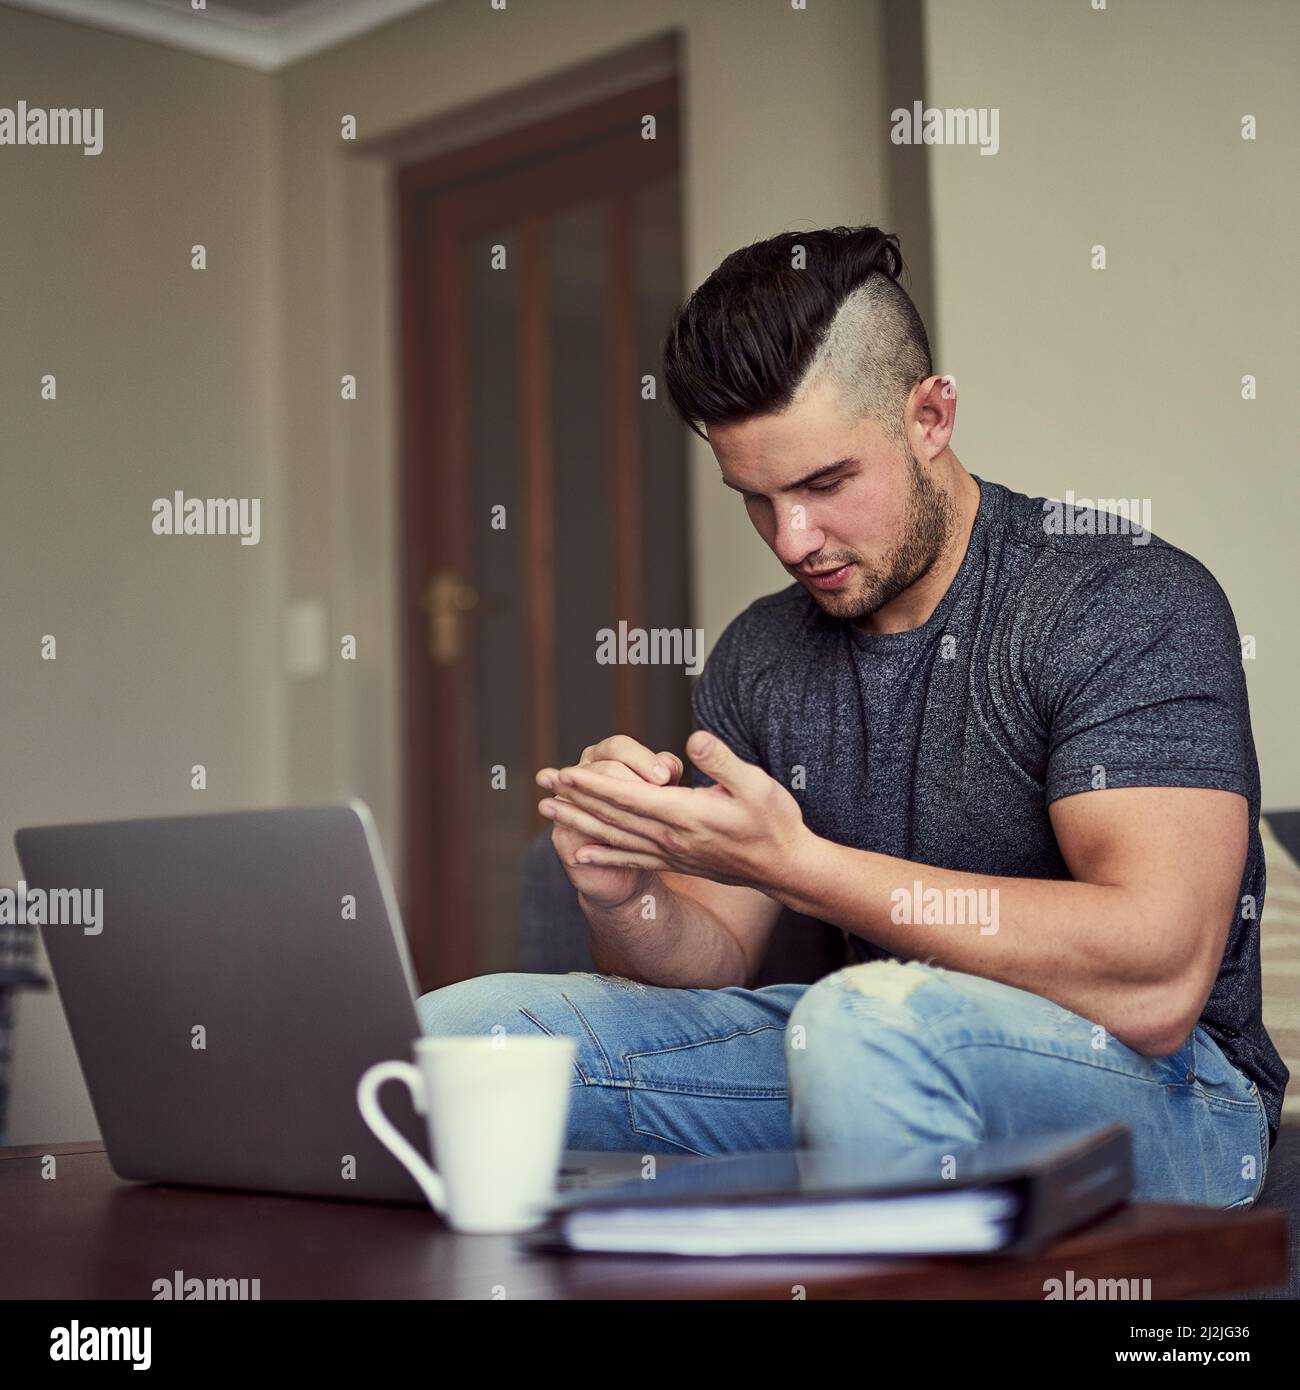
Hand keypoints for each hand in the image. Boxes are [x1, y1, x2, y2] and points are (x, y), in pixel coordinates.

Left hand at [539, 731, 809, 892]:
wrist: (785, 867)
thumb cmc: (774, 821)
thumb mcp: (755, 783)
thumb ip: (720, 761)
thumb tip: (691, 740)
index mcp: (683, 814)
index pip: (627, 795)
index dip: (593, 783)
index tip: (565, 772)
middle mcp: (669, 837)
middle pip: (611, 815)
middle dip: (575, 797)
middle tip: (542, 782)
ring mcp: (670, 853)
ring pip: (614, 836)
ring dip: (579, 822)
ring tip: (548, 811)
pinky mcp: (675, 862)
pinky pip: (631, 858)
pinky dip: (603, 856)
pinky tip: (581, 855)